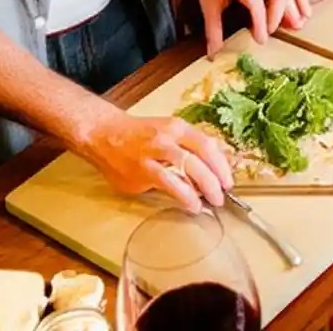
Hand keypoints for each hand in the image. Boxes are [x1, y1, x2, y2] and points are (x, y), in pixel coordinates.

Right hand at [77, 111, 232, 212]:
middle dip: (217, 178)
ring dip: (205, 186)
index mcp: (178, 127)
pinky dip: (184, 195)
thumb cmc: (138, 136)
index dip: (222, 164)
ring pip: (189, 167)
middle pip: (202, 156)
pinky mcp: (143, 169)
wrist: (104, 135)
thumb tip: (215, 160)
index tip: (228, 179)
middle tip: (223, 194)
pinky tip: (192, 205)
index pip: (208, 144)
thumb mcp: (167, 133)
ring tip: (213, 201)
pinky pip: (169, 183)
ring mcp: (155, 152)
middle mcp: (169, 137)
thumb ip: (189, 146)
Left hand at [193, 0, 301, 55]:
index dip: (260, 22)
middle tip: (275, 32)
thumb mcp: (208, 5)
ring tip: (298, 24)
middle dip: (279, 13)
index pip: (255, 1)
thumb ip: (213, 30)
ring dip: (296, 4)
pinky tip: (305, 11)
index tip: (261, 40)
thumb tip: (213, 55)